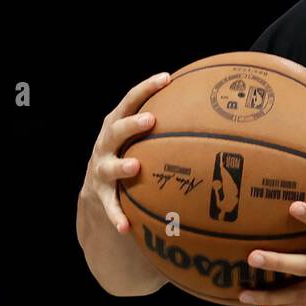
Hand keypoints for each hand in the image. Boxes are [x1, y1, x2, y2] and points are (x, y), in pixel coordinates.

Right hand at [80, 71, 170, 233]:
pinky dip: (117, 216)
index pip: (129, 101)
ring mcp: (101, 170)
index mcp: (116, 126)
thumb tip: (208, 105)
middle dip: (132, 124)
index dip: (146, 88)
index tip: (166, 78)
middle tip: (152, 119)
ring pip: (109, 167)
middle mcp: (105, 145)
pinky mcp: (101, 195)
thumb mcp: (140, 135)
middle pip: (115, 130)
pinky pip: (110, 207)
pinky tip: (126, 227)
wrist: (96, 187)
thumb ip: (166, 121)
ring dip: (121, 166)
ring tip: (136, 166)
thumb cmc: (130, 152)